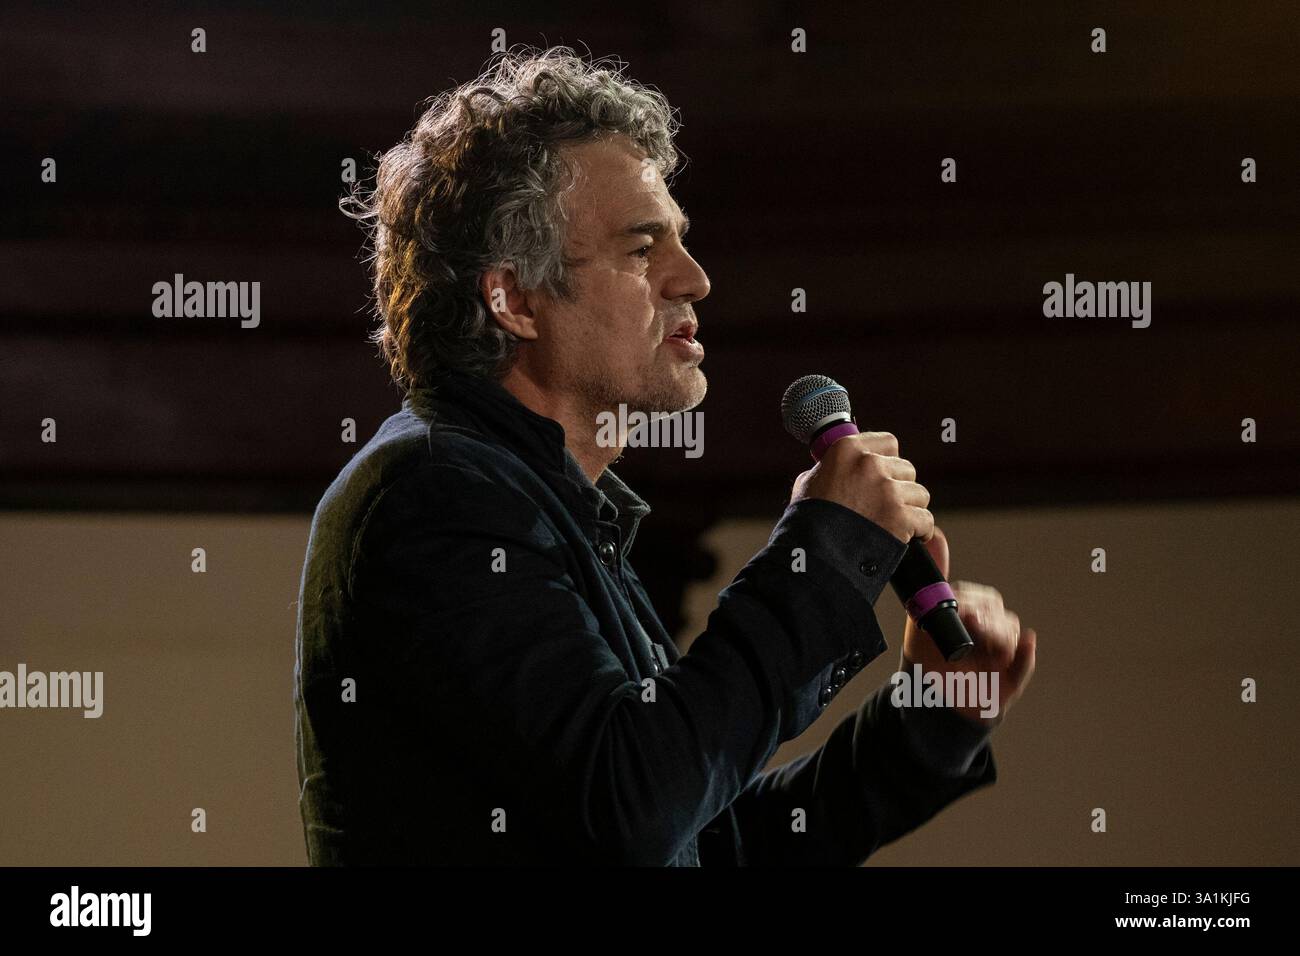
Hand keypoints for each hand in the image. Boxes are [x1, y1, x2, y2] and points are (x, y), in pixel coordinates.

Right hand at [789, 432, 933, 544]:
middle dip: (900, 487)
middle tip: (885, 505)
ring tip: (895, 524)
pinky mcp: (901, 517)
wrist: (812, 554)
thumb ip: (830, 470)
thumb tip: (836, 469)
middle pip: (906, 469)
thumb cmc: (806, 520)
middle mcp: (870, 464)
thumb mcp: (809, 483)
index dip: (888, 459)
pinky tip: (911, 537)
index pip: (888, 442)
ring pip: (919, 494)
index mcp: (847, 449)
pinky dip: (920, 531)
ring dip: (910, 509)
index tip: (885, 473)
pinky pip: (925, 520)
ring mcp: (887, 490)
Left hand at [901, 526, 1036, 728]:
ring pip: (1011, 636)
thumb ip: (932, 576)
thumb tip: (937, 534)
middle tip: (974, 627)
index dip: (975, 604)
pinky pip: (1024, 664)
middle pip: (1000, 616)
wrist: (927, 702)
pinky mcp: (1009, 677)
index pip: (983, 600)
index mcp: (970, 616)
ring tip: (987, 650)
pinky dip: (1025, 655)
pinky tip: (1025, 644)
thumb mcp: (920, 617)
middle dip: (988, 622)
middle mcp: (988, 632)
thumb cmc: (925, 657)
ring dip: (1000, 639)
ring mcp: (1000, 654)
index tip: (965, 611)